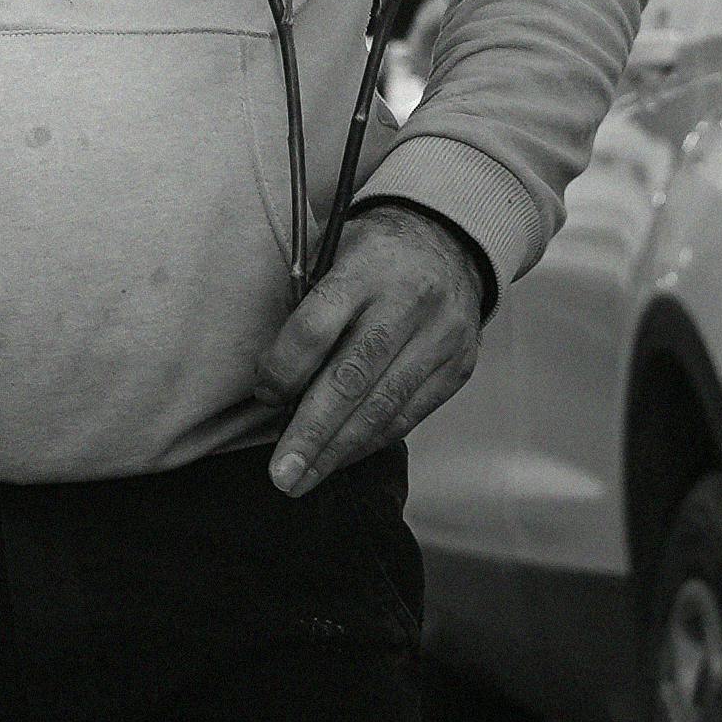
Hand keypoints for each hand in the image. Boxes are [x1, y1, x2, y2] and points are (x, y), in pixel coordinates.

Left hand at [257, 203, 485, 497]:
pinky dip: (370, 441)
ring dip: (338, 451)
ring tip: (302, 479)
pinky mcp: (457, 367)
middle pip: (352, 378)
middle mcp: (408, 301)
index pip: (317, 326)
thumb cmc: (369, 253)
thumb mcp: (332, 248)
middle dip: (311, 432)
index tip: (263, 394)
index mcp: (366, 264)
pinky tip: (339, 459)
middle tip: (280, 475)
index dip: (284, 368)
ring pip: (383, 406)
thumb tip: (268, 378)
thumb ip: (304, 301)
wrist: (449, 242)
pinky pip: (408, 415)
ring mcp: (440, 337)